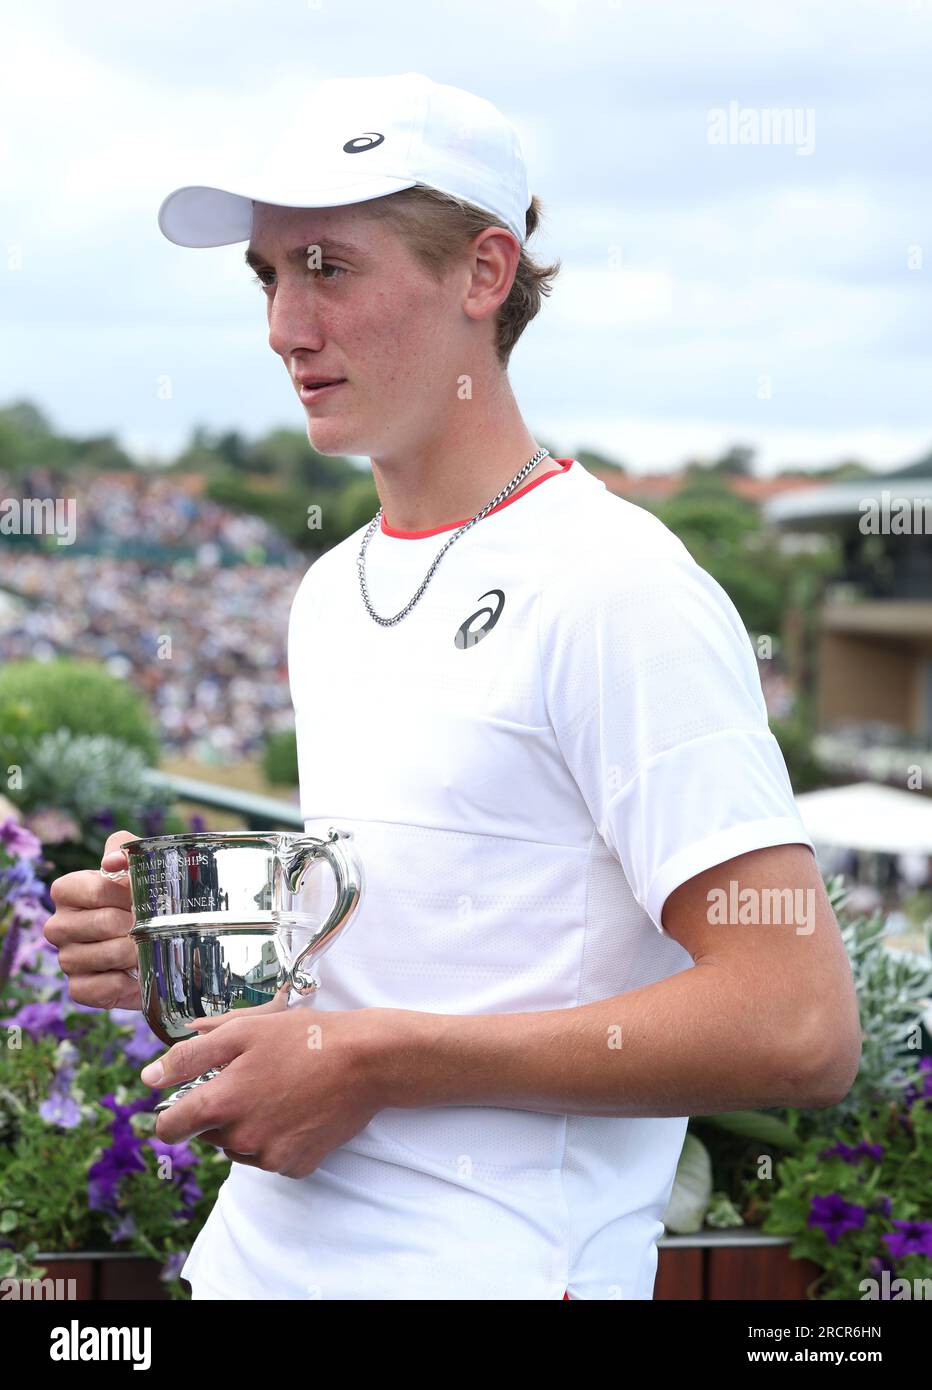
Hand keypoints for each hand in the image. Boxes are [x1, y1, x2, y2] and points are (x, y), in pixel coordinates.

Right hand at [44, 829, 141, 1009]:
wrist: (158, 943)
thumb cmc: (144, 898)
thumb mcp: (140, 865)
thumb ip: (127, 849)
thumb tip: (112, 861)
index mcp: (67, 890)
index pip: (98, 888)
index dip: (127, 894)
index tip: (143, 898)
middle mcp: (58, 924)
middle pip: (103, 923)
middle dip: (135, 926)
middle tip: (151, 926)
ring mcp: (65, 958)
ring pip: (103, 955)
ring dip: (133, 953)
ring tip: (146, 948)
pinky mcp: (78, 988)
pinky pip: (97, 988)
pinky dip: (123, 984)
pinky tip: (134, 974)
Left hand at [145, 1001, 405, 1178]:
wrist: (366, 1061)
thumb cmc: (303, 1038)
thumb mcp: (243, 1031)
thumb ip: (189, 1056)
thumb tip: (149, 1079)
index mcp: (221, 1103)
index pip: (170, 1128)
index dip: (172, 1113)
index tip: (187, 1100)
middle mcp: (241, 1138)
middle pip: (208, 1135)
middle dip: (220, 1110)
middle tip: (252, 1078)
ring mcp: (270, 1156)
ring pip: (240, 1146)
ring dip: (248, 1125)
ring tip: (279, 1090)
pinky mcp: (298, 1165)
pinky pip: (271, 1157)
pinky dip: (277, 1138)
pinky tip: (297, 1110)